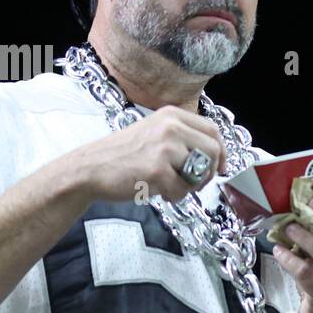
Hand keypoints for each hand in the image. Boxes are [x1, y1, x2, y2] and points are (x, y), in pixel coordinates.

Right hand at [69, 105, 228, 203]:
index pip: (212, 130)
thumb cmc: (122, 155)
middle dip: (209, 172)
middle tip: (195, 183)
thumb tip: (214, 156)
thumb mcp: (154, 133)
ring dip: (189, 186)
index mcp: (171, 116)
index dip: (221, 152)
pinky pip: (182, 190)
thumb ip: (182, 138)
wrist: (91, 168)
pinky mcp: (157, 169)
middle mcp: (171, 127)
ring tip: (170, 186)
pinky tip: (159, 192)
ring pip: (199, 172)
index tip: (220, 167)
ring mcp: (165, 147)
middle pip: (212, 150)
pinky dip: (174, 197)